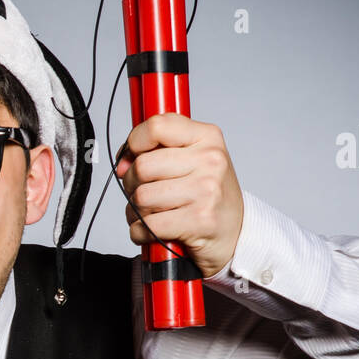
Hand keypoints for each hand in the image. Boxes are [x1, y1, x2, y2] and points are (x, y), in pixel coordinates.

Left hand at [114, 114, 243, 278]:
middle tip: (143, 193)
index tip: (133, 158)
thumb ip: (156, 150)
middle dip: (132, 184)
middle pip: (142, 166)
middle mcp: (210, 160)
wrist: (235, 231)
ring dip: (136, 212)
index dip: (134, 143)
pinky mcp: (199, 220)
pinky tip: (151, 231)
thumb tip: (123, 163)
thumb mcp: (191, 159)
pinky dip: (140, 232)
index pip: (157, 126)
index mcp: (207, 137)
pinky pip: (149, 225)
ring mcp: (206, 190)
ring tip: (150, 214)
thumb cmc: (207, 194)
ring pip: (142, 197)